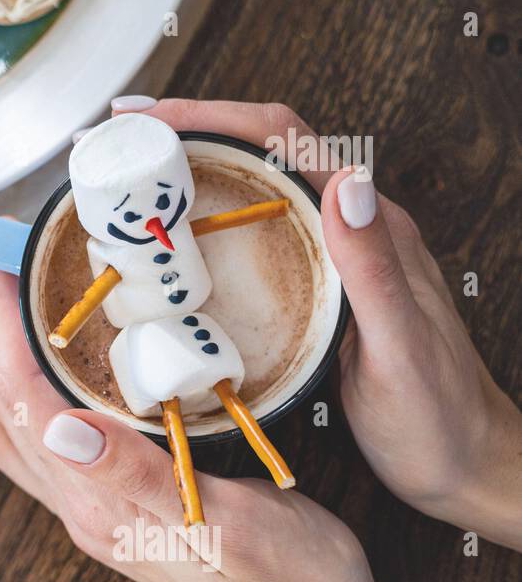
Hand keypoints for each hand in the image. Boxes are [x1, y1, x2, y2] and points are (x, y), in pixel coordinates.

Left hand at [0, 269, 413, 581]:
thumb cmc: (287, 581)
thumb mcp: (221, 521)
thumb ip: (136, 475)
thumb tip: (60, 429)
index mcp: (104, 508)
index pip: (27, 409)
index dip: (4, 339)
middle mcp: (87, 511)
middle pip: (4, 421)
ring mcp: (98, 513)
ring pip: (18, 436)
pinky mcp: (118, 509)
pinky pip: (48, 446)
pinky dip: (29, 397)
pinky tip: (41, 374)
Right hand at [116, 99, 521, 549]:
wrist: (464, 464)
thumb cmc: (438, 416)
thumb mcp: (401, 346)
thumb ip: (373, 266)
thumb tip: (348, 179)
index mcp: (369, 226)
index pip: (284, 139)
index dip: (213, 117)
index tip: (150, 119)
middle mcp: (345, 230)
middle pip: (257, 151)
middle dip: (184, 131)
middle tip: (116, 138)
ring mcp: (326, 258)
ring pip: (248, 189)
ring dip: (186, 170)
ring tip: (125, 175)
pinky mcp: (309, 290)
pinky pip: (246, 237)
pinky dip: (197, 222)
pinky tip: (164, 241)